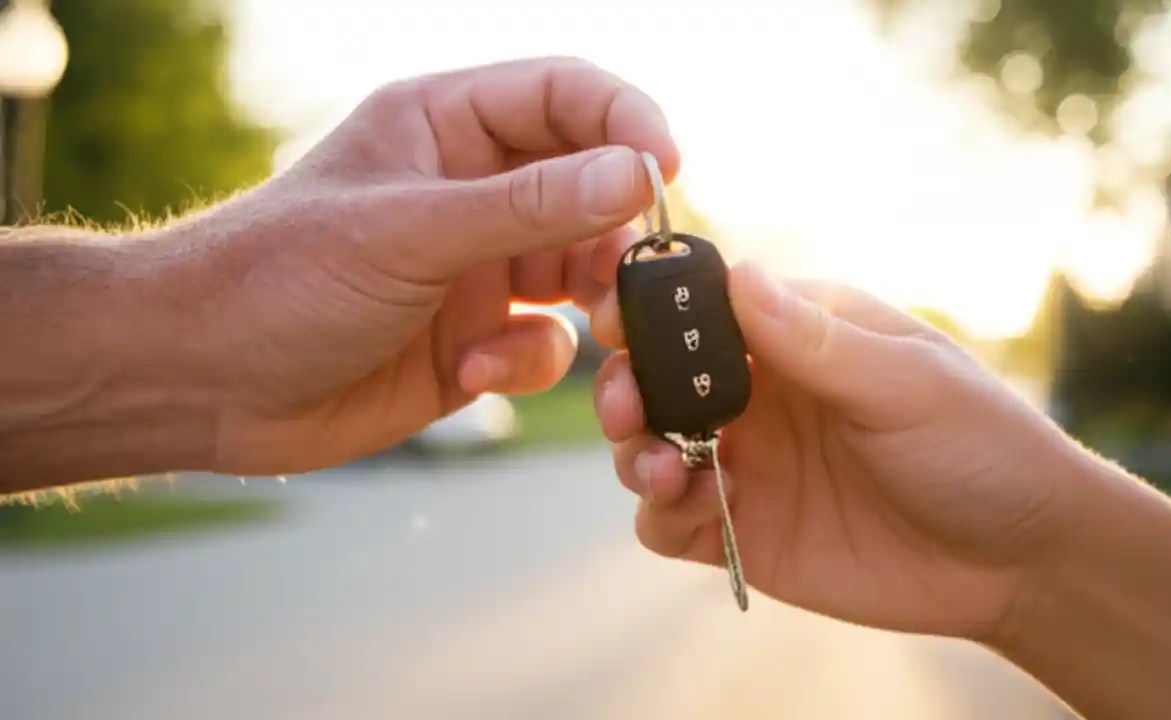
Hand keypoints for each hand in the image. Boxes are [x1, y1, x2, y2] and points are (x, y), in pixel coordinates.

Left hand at [151, 57, 677, 474]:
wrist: (202, 383)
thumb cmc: (277, 278)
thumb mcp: (409, 230)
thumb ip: (528, 205)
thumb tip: (636, 175)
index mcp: (447, 126)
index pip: (566, 96)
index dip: (625, 123)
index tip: (667, 169)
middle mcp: (473, 191)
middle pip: (592, 189)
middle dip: (617, 233)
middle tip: (632, 274)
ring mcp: (478, 267)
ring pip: (584, 271)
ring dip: (591, 303)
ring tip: (583, 326)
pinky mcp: (477, 338)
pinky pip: (548, 341)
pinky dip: (530, 359)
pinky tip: (475, 372)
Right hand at [591, 262, 1087, 640]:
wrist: (1021, 561)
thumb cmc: (982, 447)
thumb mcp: (907, 384)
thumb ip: (817, 341)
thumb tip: (738, 274)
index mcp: (799, 338)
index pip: (704, 308)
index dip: (653, 310)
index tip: (618, 321)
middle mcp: (761, 396)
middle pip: (658, 379)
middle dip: (626, 387)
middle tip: (626, 408)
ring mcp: (749, 464)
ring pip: (649, 448)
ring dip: (635, 453)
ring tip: (662, 469)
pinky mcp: (745, 532)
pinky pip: (670, 522)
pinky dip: (659, 514)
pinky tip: (691, 508)